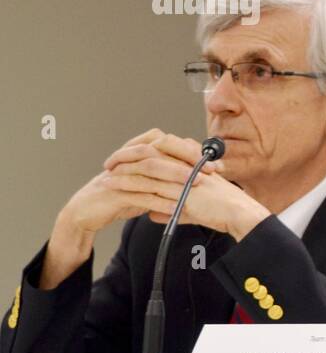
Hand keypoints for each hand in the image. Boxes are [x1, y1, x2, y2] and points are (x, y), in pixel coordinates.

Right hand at [40, 130, 223, 288]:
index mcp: (136, 152)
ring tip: (195, 185)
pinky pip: (140, 195)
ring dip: (175, 177)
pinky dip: (159, 201)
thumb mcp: (146, 182)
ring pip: (150, 170)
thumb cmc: (120, 194)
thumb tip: (199, 170)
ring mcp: (120, 174)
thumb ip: (167, 173)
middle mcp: (128, 159)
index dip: (189, 149)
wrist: (87, 211)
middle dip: (185, 160)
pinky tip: (176, 207)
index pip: (166, 141)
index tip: (211, 161)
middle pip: (159, 150)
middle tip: (208, 171)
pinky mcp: (114, 192)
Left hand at [103, 130, 268, 239]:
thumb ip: (173, 208)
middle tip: (109, 163)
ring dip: (123, 171)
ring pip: (146, 168)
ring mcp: (183, 176)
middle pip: (150, 152)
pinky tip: (115, 188)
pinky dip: (130, 185)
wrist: (239, 214)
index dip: (139, 150)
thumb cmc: (224, 210)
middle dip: (126, 156)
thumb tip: (153, 214)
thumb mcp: (195, 207)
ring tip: (105, 176)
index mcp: (190, 162)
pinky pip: (150, 185)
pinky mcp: (181, 190)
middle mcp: (186, 164)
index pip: (160, 147)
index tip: (123, 158)